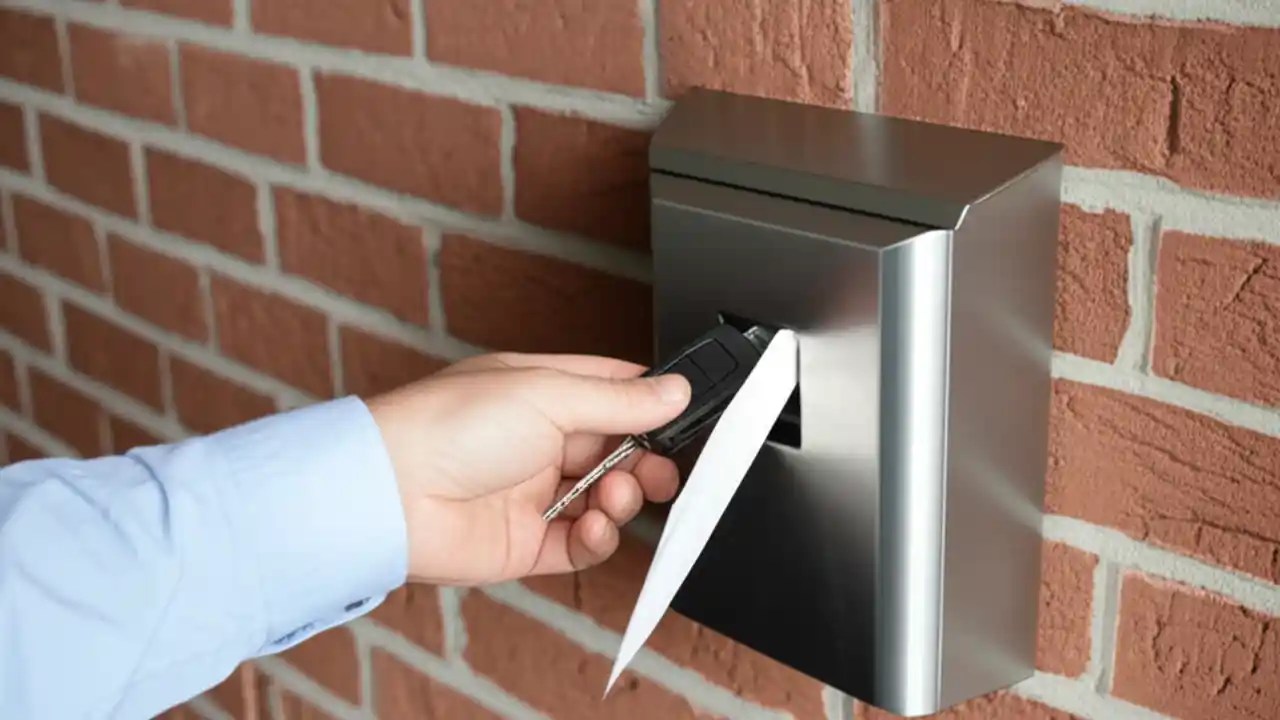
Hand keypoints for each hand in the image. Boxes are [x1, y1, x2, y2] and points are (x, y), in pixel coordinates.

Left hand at [366, 353, 691, 585]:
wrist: (390, 494)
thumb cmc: (447, 426)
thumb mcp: (548, 395)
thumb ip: (618, 400)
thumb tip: (672, 390)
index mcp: (541, 391)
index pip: (612, 391)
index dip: (649, 404)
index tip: (681, 415)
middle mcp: (538, 440)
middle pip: (616, 451)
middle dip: (646, 461)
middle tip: (662, 471)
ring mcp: (532, 493)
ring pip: (603, 500)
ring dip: (622, 500)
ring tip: (616, 496)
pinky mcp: (525, 542)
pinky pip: (579, 545)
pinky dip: (597, 540)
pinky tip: (594, 528)